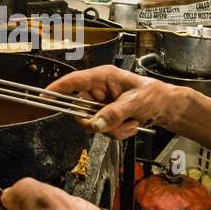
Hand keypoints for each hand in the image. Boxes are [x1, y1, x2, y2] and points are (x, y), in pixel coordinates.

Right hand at [46, 64, 176, 138]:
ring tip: (130, 123)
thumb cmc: (152, 95)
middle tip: (114, 123)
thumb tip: (96, 124)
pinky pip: (102, 130)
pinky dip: (117, 132)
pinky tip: (130, 126)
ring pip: (92, 123)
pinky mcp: (106, 116)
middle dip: (98, 121)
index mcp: (103, 77)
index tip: (45, 96)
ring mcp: (102, 104)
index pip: (75, 81)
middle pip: (81, 109)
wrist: (165, 107)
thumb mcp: (135, 103)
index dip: (58, 88)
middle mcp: (99, 90)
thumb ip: (114, 114)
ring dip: (112, 128)